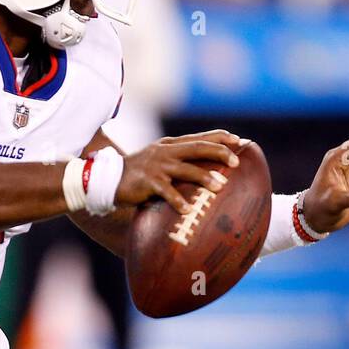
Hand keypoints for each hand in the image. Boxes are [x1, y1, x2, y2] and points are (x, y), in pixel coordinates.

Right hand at [117, 130, 242, 215]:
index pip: (199, 137)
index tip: (239, 141)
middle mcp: (166, 151)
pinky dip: (177, 201)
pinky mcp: (148, 182)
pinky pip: (166, 192)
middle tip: (236, 162)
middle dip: (219, 153)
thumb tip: (204, 171)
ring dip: (204, 178)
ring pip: (186, 169)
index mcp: (171, 145)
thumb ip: (178, 161)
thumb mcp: (159, 160)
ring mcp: (157, 166)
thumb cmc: (139, 173)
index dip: (220, 137)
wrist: (110, 178)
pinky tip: (187, 210)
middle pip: (197, 148)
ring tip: (220, 187)